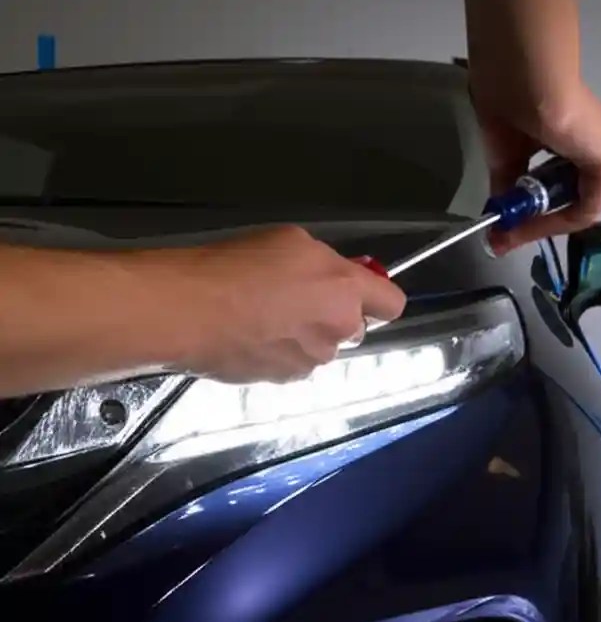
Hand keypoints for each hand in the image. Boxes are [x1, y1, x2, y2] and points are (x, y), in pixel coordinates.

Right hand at [155, 225, 405, 383]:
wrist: (187, 311)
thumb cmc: (237, 266)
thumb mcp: (292, 242)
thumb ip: (327, 264)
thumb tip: (336, 276)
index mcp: (347, 292)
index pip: (392, 304)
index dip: (379, 297)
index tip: (362, 291)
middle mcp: (337, 331)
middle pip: (353, 328)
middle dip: (333, 316)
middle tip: (298, 298)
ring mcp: (310, 360)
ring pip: (320, 348)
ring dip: (303, 336)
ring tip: (263, 317)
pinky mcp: (282, 380)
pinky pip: (290, 364)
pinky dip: (277, 353)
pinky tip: (249, 336)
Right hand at [471, 77, 600, 254]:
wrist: (523, 82)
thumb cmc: (510, 101)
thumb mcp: (506, 152)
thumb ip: (508, 184)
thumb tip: (498, 216)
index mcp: (571, 135)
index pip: (558, 184)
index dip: (531, 212)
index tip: (502, 227)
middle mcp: (592, 144)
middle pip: (568, 197)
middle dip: (534, 222)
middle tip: (505, 236)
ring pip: (576, 202)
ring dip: (543, 222)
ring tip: (514, 232)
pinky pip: (587, 204)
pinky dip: (559, 220)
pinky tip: (533, 226)